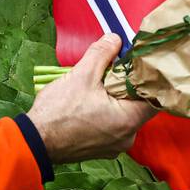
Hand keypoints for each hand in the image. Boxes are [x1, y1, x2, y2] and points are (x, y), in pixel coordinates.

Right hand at [26, 34, 156, 163]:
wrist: (34, 142)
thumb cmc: (59, 112)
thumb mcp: (82, 75)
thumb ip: (102, 54)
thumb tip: (115, 39)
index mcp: (129, 121)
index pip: (155, 97)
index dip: (149, 78)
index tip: (139, 64)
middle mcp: (127, 138)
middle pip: (138, 106)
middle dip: (128, 87)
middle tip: (115, 69)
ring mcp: (113, 147)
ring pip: (123, 116)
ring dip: (115, 100)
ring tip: (99, 84)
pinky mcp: (100, 150)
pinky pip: (110, 126)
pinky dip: (105, 113)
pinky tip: (90, 102)